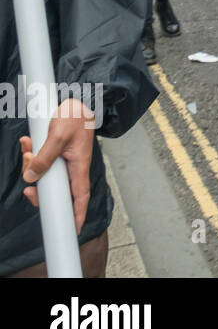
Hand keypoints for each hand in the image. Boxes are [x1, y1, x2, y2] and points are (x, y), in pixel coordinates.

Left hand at [20, 98, 95, 233]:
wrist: (78, 98)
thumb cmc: (75, 116)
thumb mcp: (58, 135)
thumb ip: (44, 157)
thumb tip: (30, 177)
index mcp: (79, 166)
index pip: (79, 197)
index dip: (75, 215)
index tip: (71, 230)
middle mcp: (72, 167)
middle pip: (55, 190)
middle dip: (38, 189)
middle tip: (28, 185)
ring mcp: (63, 161)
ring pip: (43, 175)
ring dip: (30, 166)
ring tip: (27, 149)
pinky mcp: (54, 153)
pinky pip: (40, 161)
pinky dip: (30, 155)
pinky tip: (27, 143)